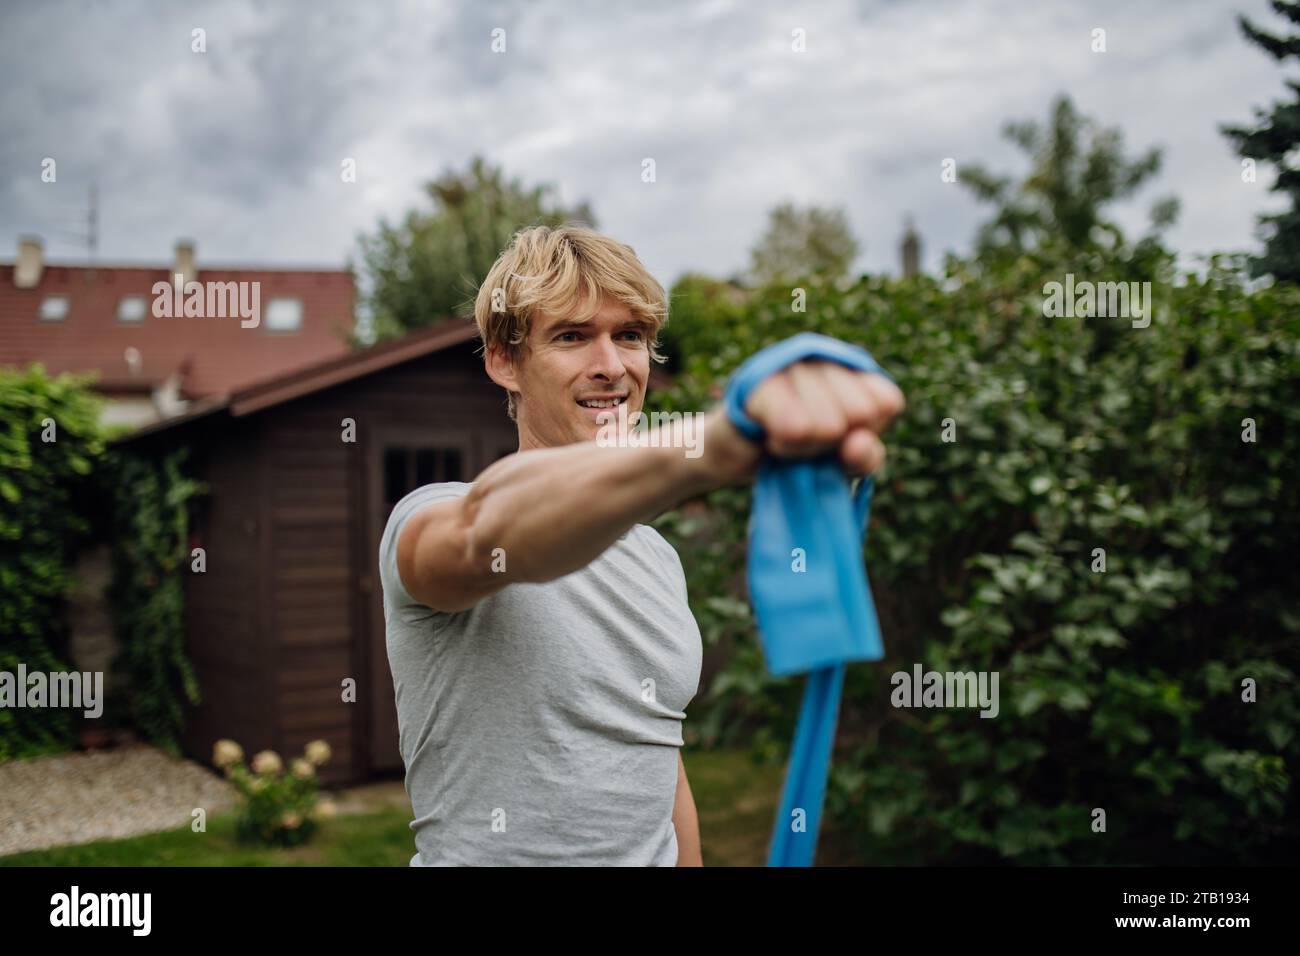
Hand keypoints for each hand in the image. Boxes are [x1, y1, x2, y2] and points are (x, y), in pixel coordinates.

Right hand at [695, 359, 905, 488]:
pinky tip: (768, 436)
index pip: (886, 401)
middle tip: (806, 440)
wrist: (733, 455)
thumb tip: (857, 442)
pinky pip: (792, 426)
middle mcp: (824, 356)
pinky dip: (784, 444)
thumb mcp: (842, 464)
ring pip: (827, 424)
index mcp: (853, 371)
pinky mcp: (759, 378)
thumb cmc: (794, 455)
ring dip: (804, 448)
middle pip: (858, 412)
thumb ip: (864, 457)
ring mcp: (791, 361)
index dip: (864, 434)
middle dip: (832, 442)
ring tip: (783, 438)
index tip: (839, 439)